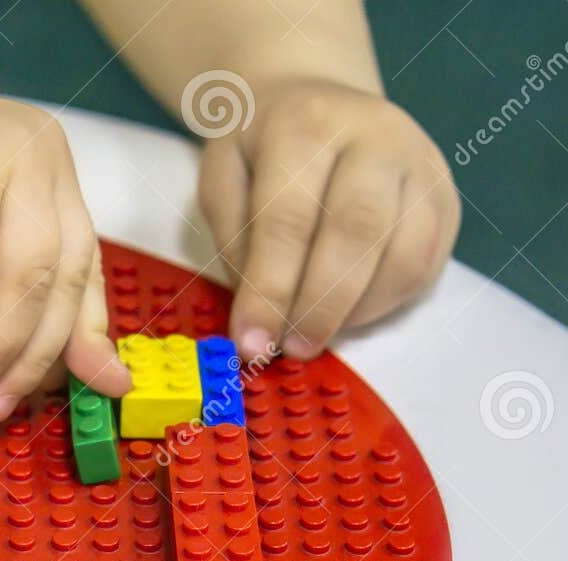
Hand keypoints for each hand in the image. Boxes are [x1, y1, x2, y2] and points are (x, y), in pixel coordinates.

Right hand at [0, 86, 130, 420]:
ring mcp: (1, 155)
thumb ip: (10, 300)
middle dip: (25, 358)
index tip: (101, 385)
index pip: (84, 262)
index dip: (89, 332)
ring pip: (18, 281)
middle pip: (58, 276)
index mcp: (49, 167)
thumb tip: (69, 374)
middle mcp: (38, 152)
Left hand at [198, 78, 458, 361]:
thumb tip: (259, 316)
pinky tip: (352, 311)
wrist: (321, 101)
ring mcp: (421, 164)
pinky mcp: (446, 195)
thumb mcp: (224, 177)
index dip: (269, 290)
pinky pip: (428, 263)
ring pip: (405, 252)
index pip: (288, 218)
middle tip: (293, 348)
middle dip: (320, 306)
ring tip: (319, 332)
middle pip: (357, 232)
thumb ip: (235, 240)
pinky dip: (389, 302)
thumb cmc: (263, 149)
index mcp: (306, 125)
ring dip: (359, 310)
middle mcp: (375, 135)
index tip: (251, 343)